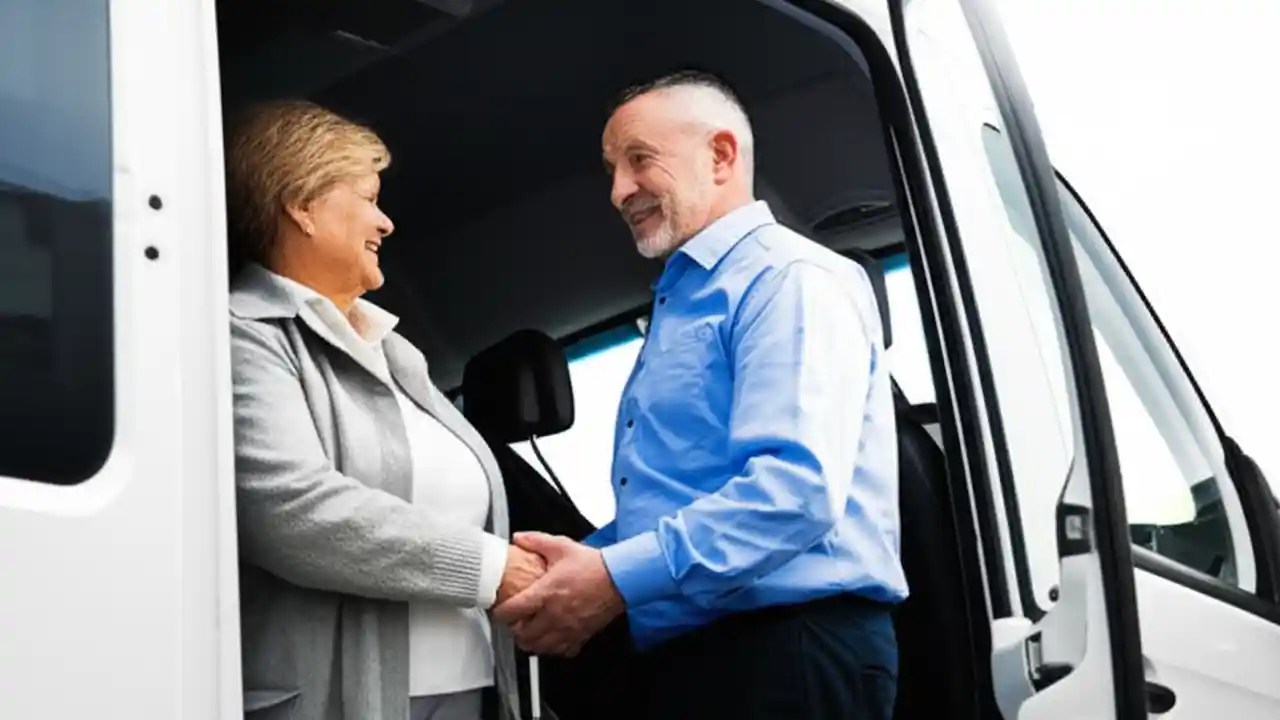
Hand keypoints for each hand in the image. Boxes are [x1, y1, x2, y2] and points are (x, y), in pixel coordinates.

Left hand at [493, 532, 624, 656]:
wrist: (620, 578)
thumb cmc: (594, 565)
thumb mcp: (561, 547)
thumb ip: (536, 541)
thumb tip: (519, 538)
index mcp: (546, 593)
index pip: (512, 611)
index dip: (501, 612)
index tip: (501, 608)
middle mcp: (554, 614)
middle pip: (523, 635)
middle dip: (514, 629)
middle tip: (515, 621)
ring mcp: (567, 628)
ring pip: (540, 648)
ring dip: (531, 642)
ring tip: (529, 632)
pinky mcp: (580, 635)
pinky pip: (561, 652)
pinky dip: (552, 649)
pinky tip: (551, 638)